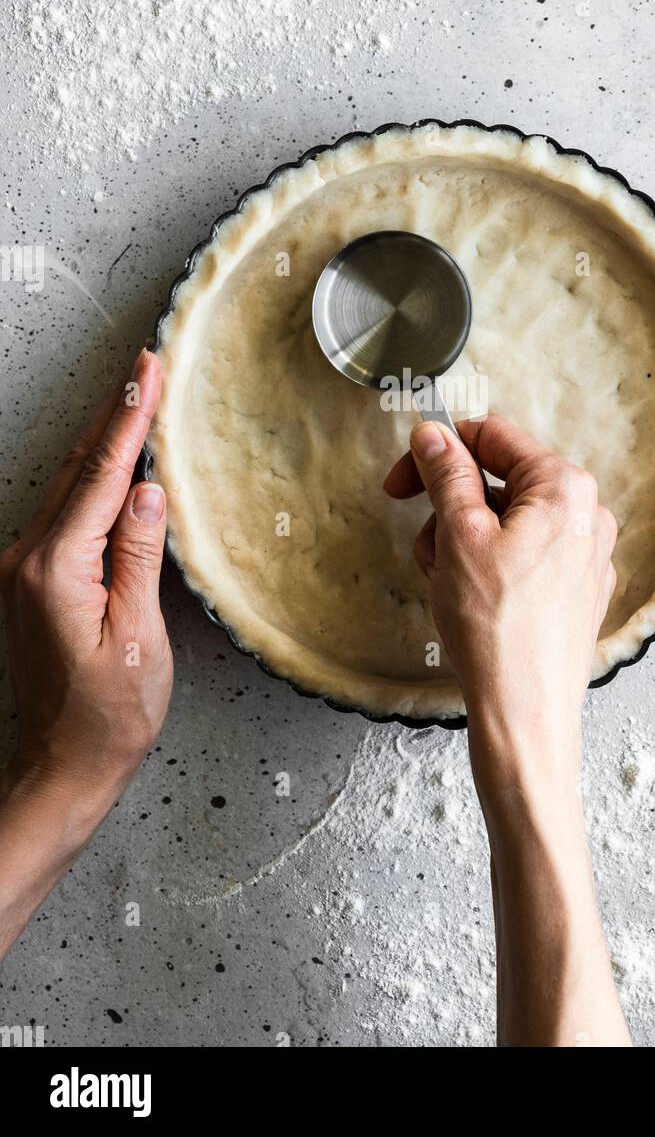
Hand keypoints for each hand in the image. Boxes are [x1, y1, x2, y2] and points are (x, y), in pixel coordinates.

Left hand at [0, 348, 171, 800]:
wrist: (62, 768)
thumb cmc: (107, 716)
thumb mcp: (138, 637)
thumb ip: (139, 558)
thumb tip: (149, 491)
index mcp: (56, 570)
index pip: (102, 477)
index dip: (129, 420)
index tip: (146, 373)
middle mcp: (29, 562)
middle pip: (80, 470)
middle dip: (115, 415)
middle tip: (145, 368)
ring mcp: (24, 571)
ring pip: (70, 487)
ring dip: (104, 443)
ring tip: (135, 401)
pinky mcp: (31, 583)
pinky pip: (65, 514)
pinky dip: (94, 481)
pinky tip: (114, 467)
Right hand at [384, 414, 627, 1046]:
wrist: (525, 718)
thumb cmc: (496, 630)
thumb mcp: (458, 536)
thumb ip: (446, 473)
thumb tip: (433, 434)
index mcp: (566, 488)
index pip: (493, 437)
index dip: (437, 454)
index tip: (400, 482)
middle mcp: (588, 515)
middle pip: (498, 482)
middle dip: (450, 511)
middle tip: (425, 548)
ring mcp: (584, 557)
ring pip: (504, 524)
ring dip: (461, 544)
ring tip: (445, 586)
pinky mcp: (574, 594)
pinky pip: (520, 560)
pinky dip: (485, 571)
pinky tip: (467, 605)